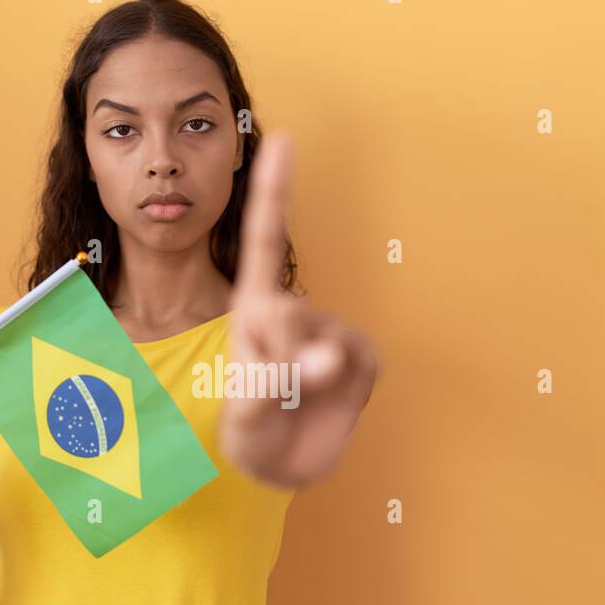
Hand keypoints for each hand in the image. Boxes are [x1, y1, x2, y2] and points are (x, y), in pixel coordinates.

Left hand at [219, 132, 378, 488]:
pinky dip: (340, 387)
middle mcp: (293, 313)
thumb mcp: (244, 414)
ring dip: (305, 380)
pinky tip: (326, 398)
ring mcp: (331, 334)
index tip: (281, 138)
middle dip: (277, 358)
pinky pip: (356, 362)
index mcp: (254, 309)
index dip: (274, 190)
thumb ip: (275, 383)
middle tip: (271, 392)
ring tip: (292, 401)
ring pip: (324, 341)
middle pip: (290, 315)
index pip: (264, 239)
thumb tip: (330, 358)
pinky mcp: (360, 359)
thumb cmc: (250, 432)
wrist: (283, 465)